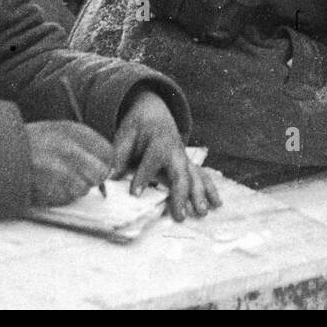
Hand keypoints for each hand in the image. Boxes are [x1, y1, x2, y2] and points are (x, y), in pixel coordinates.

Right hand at [26, 120, 113, 206]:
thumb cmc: (27, 143)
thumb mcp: (58, 131)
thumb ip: (84, 144)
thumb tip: (106, 162)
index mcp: (74, 132)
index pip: (108, 153)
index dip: (104, 162)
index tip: (97, 165)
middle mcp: (71, 150)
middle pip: (100, 173)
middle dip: (92, 177)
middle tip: (76, 174)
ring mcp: (62, 172)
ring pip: (83, 188)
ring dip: (73, 187)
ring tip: (54, 177)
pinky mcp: (52, 190)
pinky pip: (66, 198)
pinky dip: (59, 195)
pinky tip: (46, 185)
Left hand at [113, 90, 221, 220]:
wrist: (155, 111)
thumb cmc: (138, 126)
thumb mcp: (126, 134)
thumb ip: (119, 154)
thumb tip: (109, 175)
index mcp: (158, 142)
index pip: (151, 161)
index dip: (143, 177)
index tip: (135, 194)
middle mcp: (175, 151)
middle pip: (181, 174)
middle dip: (181, 195)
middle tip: (180, 215)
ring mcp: (184, 158)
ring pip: (196, 176)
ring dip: (200, 194)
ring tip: (201, 213)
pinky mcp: (188, 163)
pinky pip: (203, 175)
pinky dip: (211, 189)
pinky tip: (217, 203)